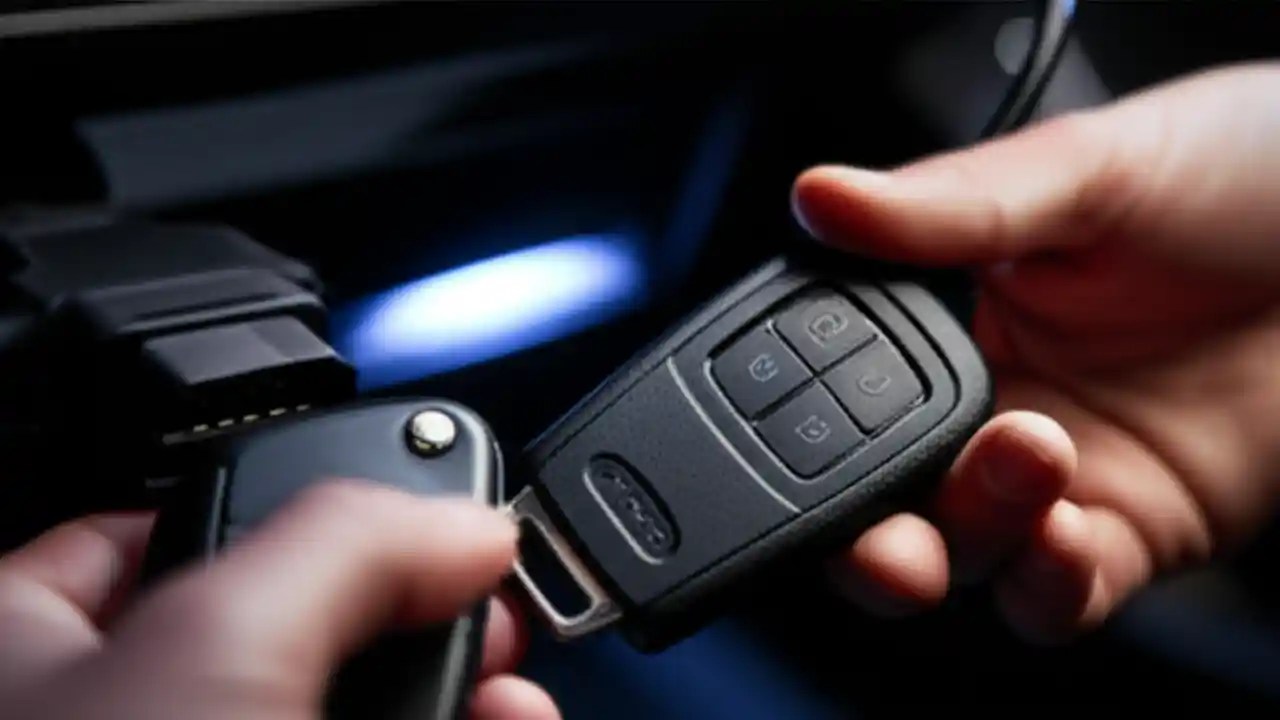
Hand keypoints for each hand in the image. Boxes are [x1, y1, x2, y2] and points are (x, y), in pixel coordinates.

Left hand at [0, 480, 559, 719]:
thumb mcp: (221, 640)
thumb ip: (349, 540)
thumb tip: (467, 521)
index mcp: (42, 632)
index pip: (191, 510)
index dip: (317, 493)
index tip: (419, 503)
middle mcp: (128, 703)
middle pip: (306, 610)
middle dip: (420, 603)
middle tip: (490, 599)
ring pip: (361, 697)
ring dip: (460, 680)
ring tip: (514, 683)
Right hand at [792, 61, 1279, 642]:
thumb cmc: (1244, 173)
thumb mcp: (1083, 171)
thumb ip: (949, 205)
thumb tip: (823, 198)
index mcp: (954, 317)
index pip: (847, 392)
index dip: (811, 427)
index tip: (806, 432)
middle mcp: (992, 404)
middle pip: (890, 501)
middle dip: (865, 537)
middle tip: (880, 532)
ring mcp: (1061, 476)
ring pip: (967, 553)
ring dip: (969, 536)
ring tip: (1025, 459)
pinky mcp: (1138, 530)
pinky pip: (1064, 589)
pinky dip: (1048, 580)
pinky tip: (1064, 531)